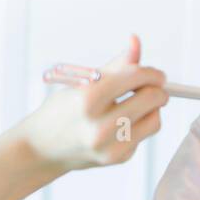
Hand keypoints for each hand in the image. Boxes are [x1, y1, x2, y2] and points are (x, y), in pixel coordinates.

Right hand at [20, 35, 167, 171]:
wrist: (42, 148)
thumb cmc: (63, 110)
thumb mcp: (83, 83)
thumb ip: (116, 65)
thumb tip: (136, 41)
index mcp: (89, 99)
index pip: (136, 77)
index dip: (151, 72)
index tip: (155, 74)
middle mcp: (100, 125)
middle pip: (152, 99)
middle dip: (157, 89)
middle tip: (152, 86)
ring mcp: (110, 146)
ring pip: (155, 120)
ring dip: (151, 109)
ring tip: (135, 104)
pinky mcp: (118, 158)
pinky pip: (143, 135)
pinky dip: (139, 125)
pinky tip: (120, 124)